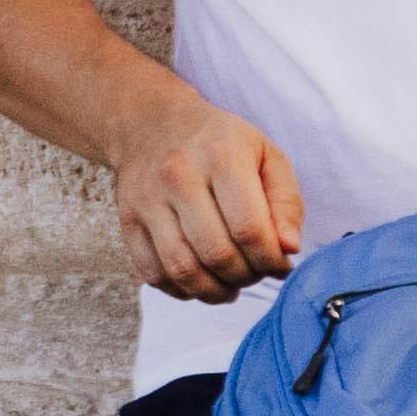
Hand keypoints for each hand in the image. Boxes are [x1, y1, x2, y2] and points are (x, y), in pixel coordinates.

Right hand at [112, 96, 307, 301]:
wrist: (152, 124)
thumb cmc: (219, 144)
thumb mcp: (266, 156)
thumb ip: (287, 202)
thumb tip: (289, 248)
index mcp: (220, 155)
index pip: (250, 230)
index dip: (272, 261)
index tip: (280, 264)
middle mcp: (178, 175)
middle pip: (217, 254)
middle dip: (246, 277)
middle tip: (255, 272)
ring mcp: (147, 199)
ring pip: (183, 270)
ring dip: (215, 291)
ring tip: (231, 284)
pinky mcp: (127, 219)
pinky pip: (154, 274)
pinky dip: (181, 290)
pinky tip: (200, 280)